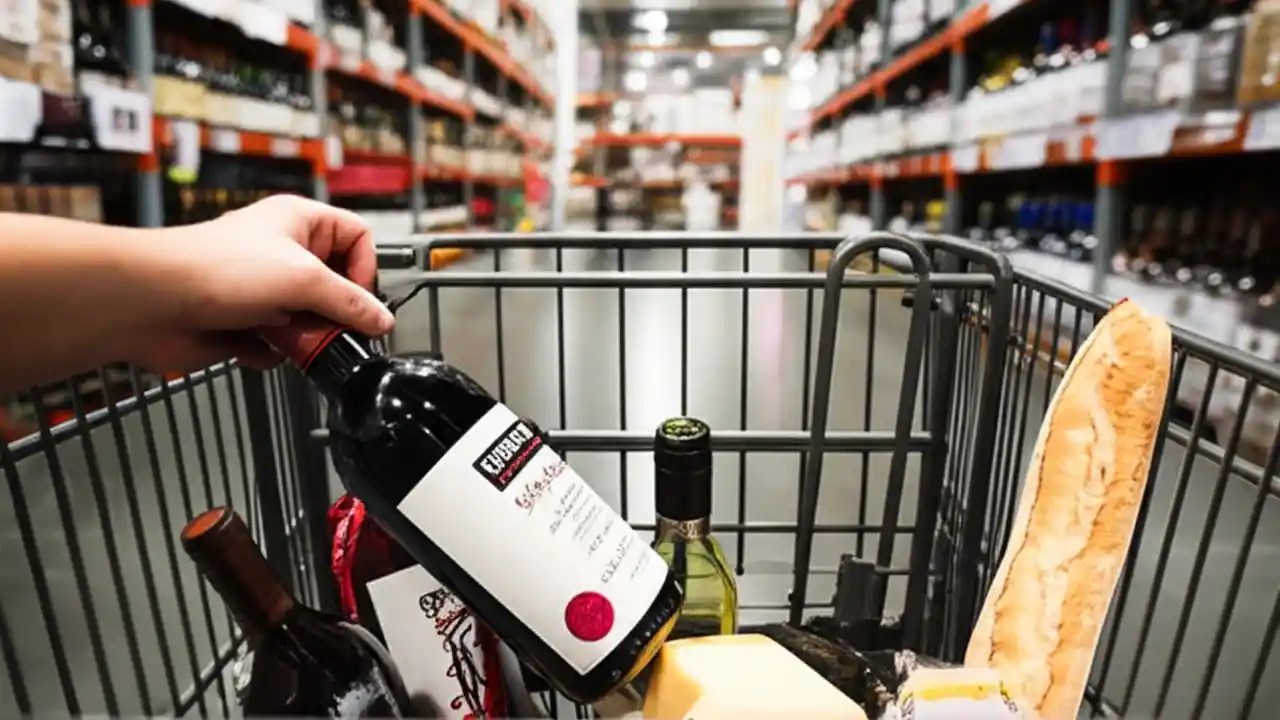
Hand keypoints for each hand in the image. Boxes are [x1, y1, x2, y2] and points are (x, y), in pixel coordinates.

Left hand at [131, 195, 394, 372]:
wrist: (151, 301)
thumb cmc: (217, 268)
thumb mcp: (303, 279)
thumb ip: (350, 303)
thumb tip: (383, 321)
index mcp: (300, 222)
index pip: (356, 238)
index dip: (365, 269)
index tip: (358, 299)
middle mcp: (283, 252)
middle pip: (335, 285)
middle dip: (333, 312)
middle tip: (333, 329)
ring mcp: (263, 289)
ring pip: (309, 319)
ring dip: (305, 336)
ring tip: (291, 340)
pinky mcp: (244, 322)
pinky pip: (279, 344)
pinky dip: (274, 352)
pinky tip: (256, 346)